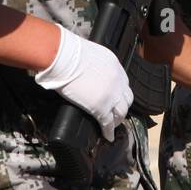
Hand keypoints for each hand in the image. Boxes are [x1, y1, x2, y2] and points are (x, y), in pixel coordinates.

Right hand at [34, 27, 132, 142]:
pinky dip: (108, 131)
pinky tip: (108, 136)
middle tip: (116, 113)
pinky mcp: (101, 107)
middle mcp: (118, 81)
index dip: (120, 93)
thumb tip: (91, 75)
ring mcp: (111, 95)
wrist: (64, 58)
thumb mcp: (91, 56)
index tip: (116, 98)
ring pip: (120, 112)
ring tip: (112, 126)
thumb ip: (97, 67)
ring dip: (117, 120)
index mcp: (116, 67)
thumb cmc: (70, 53)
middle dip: (122, 107)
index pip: (124, 84)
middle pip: (126, 99)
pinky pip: (108, 123)